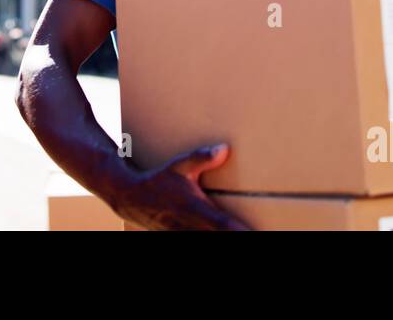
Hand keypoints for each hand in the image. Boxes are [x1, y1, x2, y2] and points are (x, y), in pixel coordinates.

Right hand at [112, 143, 250, 230]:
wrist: (129, 197)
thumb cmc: (158, 180)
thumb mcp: (179, 166)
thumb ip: (201, 158)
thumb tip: (224, 149)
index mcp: (194, 209)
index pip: (222, 225)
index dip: (238, 231)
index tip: (254, 232)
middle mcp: (190, 227)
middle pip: (217, 238)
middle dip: (236, 236)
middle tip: (262, 232)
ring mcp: (183, 236)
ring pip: (206, 243)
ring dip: (224, 240)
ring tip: (244, 234)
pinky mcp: (177, 238)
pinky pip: (196, 242)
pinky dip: (209, 240)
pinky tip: (217, 237)